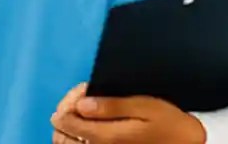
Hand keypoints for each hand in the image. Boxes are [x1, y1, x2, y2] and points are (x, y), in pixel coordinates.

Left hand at [51, 86, 205, 143]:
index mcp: (106, 136)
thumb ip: (111, 105)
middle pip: (60, 135)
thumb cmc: (167, 124)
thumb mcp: (144, 106)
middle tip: (81, 99)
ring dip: (67, 128)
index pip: (66, 119)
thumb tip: (82, 104)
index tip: (84, 89)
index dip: (69, 101)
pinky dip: (74, 139)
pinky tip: (87, 127)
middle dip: (65, 112)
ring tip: (82, 112)